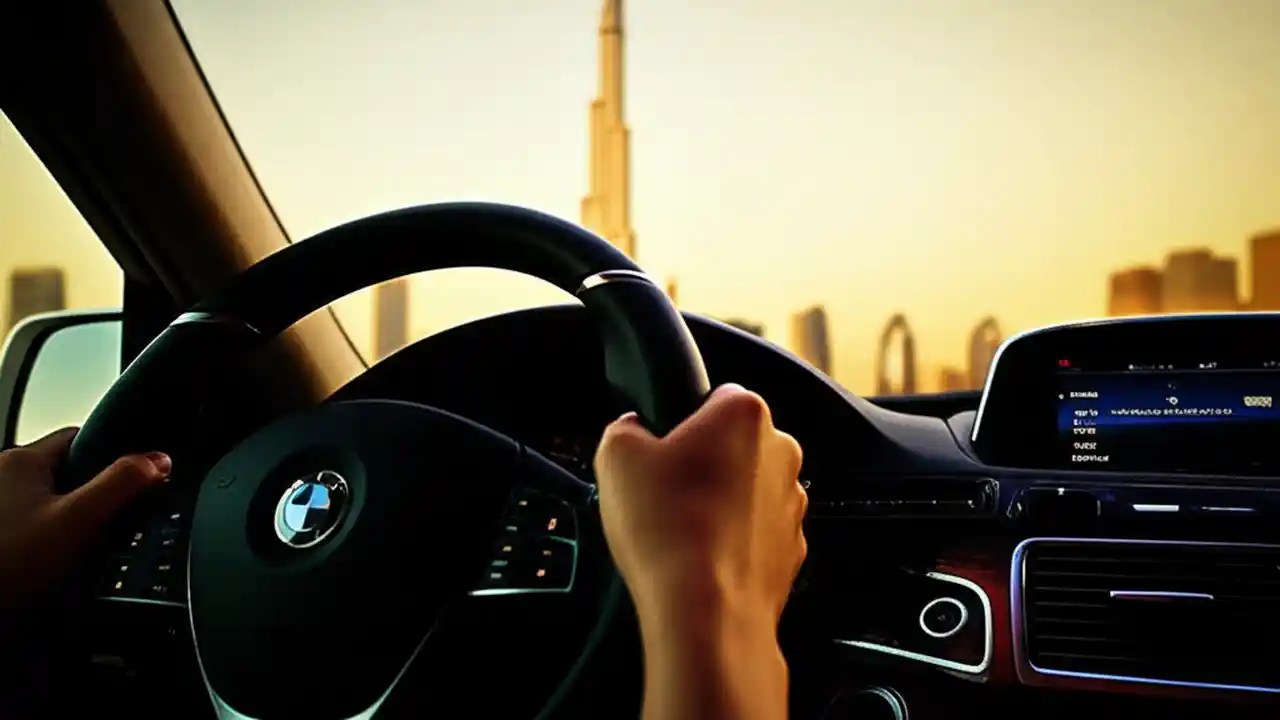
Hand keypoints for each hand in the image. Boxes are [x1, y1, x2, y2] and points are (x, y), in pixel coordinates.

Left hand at [0, 428, 170, 609]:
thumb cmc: (4, 561)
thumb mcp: (76, 520)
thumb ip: (121, 485)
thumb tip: (158, 460)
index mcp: (22, 461)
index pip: (79, 438)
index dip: (112, 453)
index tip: (134, 473)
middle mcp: (3, 478)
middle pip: (65, 473)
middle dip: (91, 494)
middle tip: (111, 520)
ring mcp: (1, 509)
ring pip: (49, 504)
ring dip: (69, 522)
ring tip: (84, 549)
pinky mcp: (1, 536)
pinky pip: (32, 530)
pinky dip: (48, 544)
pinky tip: (56, 566)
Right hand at [595, 384, 806, 719]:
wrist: (706, 614)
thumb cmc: (668, 530)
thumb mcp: (616, 457)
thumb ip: (623, 427)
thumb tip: (630, 430)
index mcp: (745, 413)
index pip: (715, 395)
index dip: (682, 421)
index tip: (660, 448)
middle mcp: (782, 452)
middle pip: (735, 443)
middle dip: (704, 461)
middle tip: (664, 490)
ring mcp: (792, 503)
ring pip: (748, 488)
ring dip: (720, 502)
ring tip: (680, 530)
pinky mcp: (792, 549)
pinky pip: (757, 533)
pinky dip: (734, 541)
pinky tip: (700, 558)